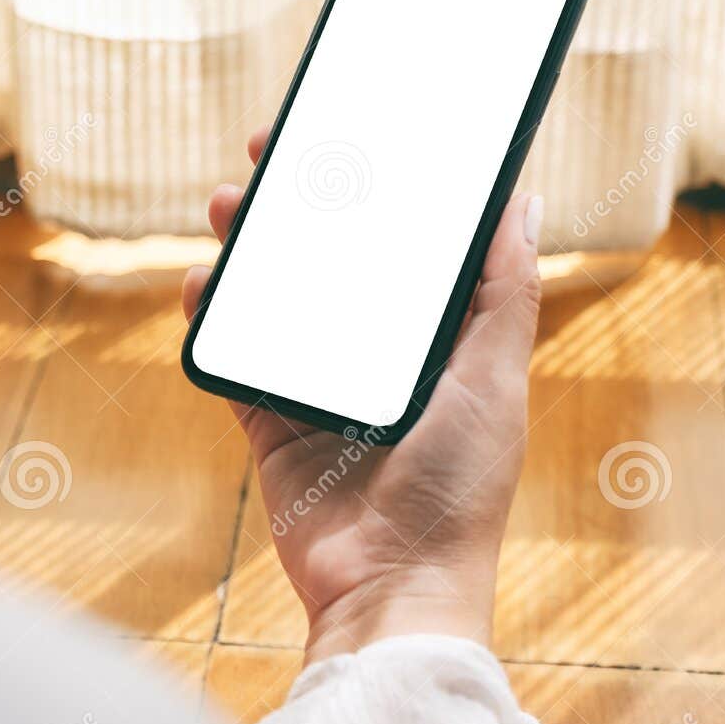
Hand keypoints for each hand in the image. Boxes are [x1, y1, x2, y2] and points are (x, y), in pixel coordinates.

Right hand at [182, 129, 543, 664]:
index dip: (372, 189)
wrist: (391, 587)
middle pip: (329, 261)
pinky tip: (201, 283)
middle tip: (268, 156)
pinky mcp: (270, 423)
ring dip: (249, 248)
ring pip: (275, 298)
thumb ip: (503, 293)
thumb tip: (524, 200)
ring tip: (226, 206)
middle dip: (297, 205)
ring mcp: (318, 388)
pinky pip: (234, 359)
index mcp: (433, 341)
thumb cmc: (457, 489)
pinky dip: (212, 317)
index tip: (346, 136)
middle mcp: (374, 358)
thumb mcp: (494, 379)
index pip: (399, 246)